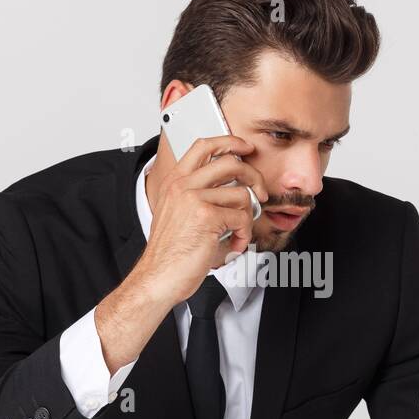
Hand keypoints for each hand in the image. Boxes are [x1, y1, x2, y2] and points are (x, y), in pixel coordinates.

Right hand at [94, 135, 267, 372]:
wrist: (158, 277)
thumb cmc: (170, 253)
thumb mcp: (178, 216)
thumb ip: (199, 198)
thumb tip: (235, 193)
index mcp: (175, 182)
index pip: (204, 146)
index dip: (229, 141)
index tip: (245, 147)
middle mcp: (183, 186)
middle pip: (230, 162)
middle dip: (253, 176)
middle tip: (260, 193)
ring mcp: (194, 199)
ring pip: (241, 194)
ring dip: (247, 217)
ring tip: (238, 234)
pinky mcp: (207, 217)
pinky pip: (241, 218)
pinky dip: (244, 235)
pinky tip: (234, 246)